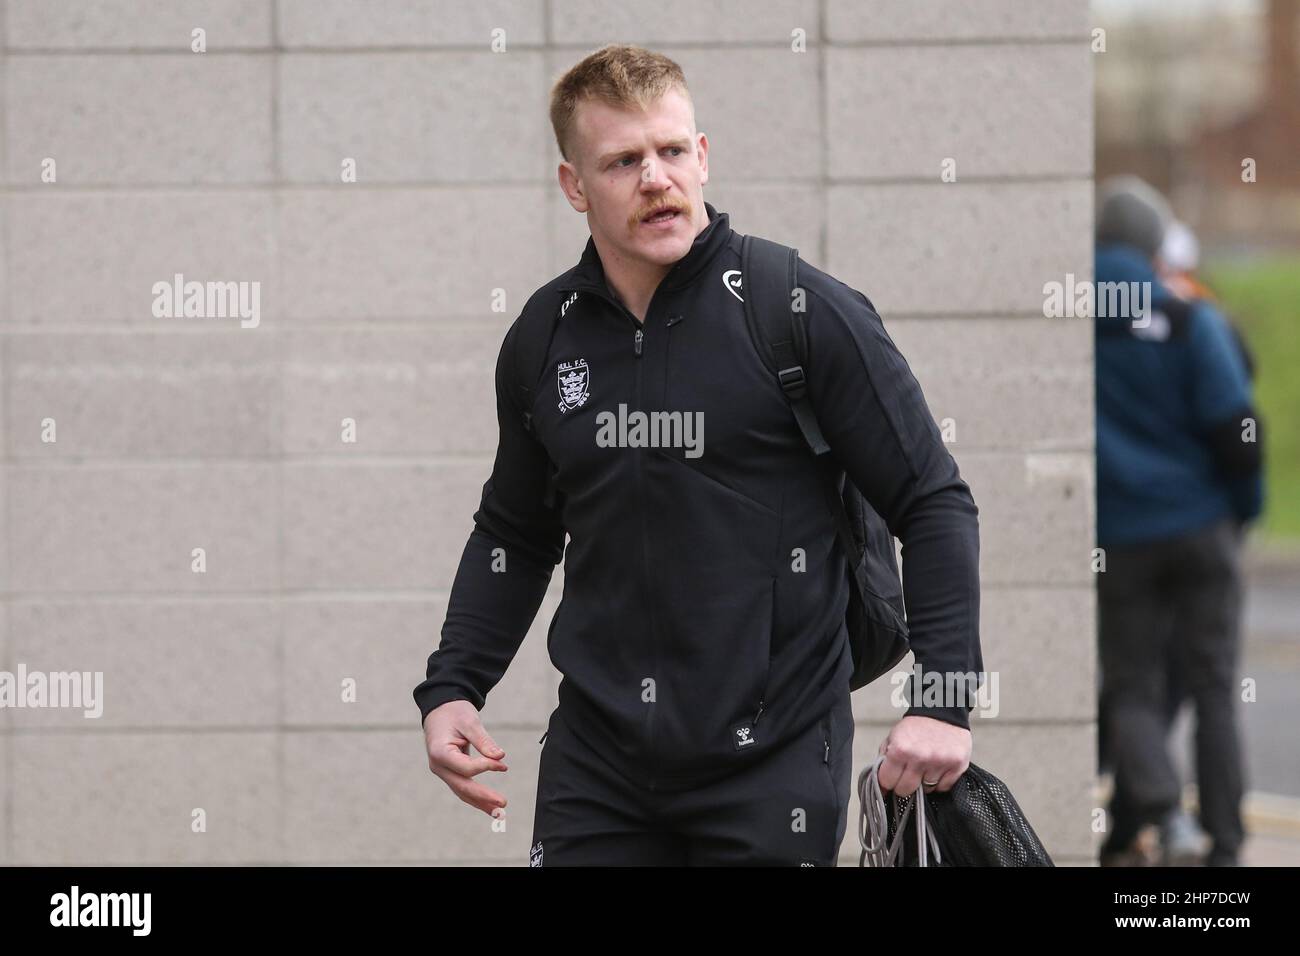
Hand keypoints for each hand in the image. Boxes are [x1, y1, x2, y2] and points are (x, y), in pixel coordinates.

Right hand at [423, 700, 508, 816]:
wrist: (440, 709)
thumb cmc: (454, 713)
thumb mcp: (470, 722)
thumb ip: (483, 741)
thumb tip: (500, 758)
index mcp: (440, 752)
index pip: (465, 767)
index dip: (485, 767)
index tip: (503, 765)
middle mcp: (438, 766)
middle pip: (462, 786)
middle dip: (483, 797)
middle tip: (503, 804)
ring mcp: (443, 771)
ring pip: (462, 791)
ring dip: (481, 802)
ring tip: (499, 814)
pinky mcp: (450, 772)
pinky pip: (463, 787)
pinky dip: (477, 796)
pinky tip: (490, 806)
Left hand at [875, 714, 971, 797]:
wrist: (943, 711)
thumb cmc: (916, 727)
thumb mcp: (893, 737)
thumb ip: (884, 759)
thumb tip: (879, 783)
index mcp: (900, 749)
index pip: (887, 782)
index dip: (887, 781)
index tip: (891, 779)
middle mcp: (920, 757)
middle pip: (905, 790)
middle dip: (903, 785)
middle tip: (907, 774)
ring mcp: (940, 762)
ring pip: (926, 790)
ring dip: (923, 782)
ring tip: (925, 766)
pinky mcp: (957, 765)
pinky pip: (944, 787)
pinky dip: (940, 782)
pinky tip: (937, 768)